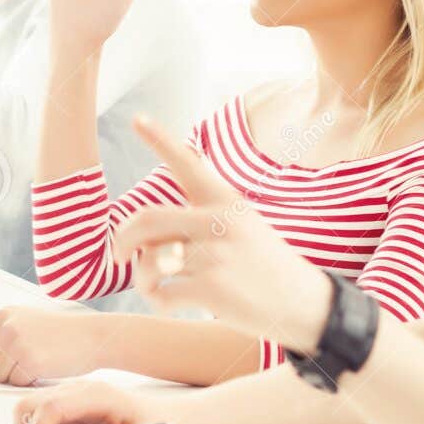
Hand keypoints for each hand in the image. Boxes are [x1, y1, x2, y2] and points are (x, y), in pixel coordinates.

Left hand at [0, 306, 107, 386]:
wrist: (91, 336)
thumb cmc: (62, 331)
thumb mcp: (26, 319)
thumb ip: (0, 329)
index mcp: (3, 314)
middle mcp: (7, 327)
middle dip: (0, 366)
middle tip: (24, 356)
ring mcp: (17, 345)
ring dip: (14, 374)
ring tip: (35, 359)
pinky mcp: (28, 362)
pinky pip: (15, 382)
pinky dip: (27, 380)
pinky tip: (42, 367)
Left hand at [112, 114, 332, 352]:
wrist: (305, 304)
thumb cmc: (265, 265)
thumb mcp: (244, 225)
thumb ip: (200, 220)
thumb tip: (146, 233)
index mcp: (226, 201)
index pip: (187, 165)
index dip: (159, 140)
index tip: (138, 118)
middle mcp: (219, 223)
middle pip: (147, 219)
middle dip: (123, 238)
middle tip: (118, 253)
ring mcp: (216, 256)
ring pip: (150, 261)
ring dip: (142, 277)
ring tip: (154, 283)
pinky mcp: (213, 291)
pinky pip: (161, 293)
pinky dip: (156, 299)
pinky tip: (167, 299)